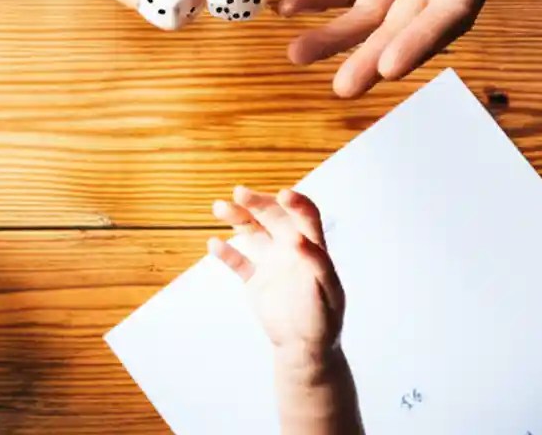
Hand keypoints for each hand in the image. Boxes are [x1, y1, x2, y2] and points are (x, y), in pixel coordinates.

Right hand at [209, 187, 344, 360]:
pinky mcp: (256, 279)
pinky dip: (226, 252)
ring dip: (238, 218)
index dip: (296, 203)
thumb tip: (301, 241)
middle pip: (274, 218)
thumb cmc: (324, 322)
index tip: (282, 194)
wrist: (304, 348)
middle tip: (239, 193)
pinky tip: (214, 243)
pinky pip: (239, 261)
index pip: (306, 216)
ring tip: (219, 207)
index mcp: (313, 249)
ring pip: (253, 233)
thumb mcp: (327, 294)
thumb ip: (316, 267)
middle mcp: (292, 249)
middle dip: (257, 203)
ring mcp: (272, 262)